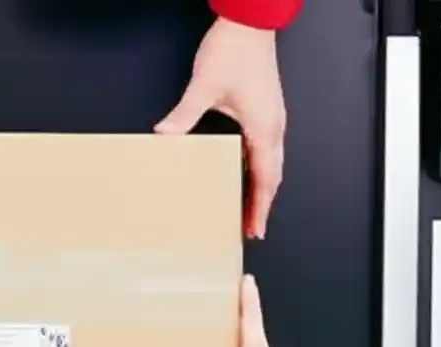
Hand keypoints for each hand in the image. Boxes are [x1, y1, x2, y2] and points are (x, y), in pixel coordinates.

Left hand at [156, 18, 285, 239]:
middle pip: (273, 176)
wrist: (250, 24)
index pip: (266, 179)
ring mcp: (273, 117)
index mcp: (265, 128)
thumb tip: (166, 135)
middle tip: (250, 226)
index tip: (256, 229)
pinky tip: (243, 170)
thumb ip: (184, 114)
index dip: (260, 207)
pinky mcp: (267, 109)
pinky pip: (266, 147)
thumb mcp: (203, 87)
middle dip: (262, 203)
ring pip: (272, 162)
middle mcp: (274, 126)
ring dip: (261, 185)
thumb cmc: (235, 51)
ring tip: (248, 206)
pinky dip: (258, 166)